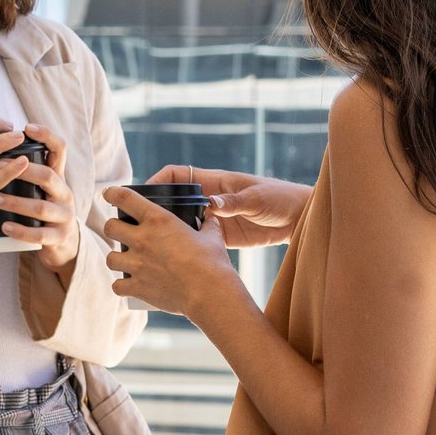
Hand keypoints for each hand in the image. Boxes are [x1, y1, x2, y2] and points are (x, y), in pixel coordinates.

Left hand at [0, 123, 80, 275]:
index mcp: (57, 177)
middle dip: (22, 170)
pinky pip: (40, 235)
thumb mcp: (39, 187)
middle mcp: (64, 193)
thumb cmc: (40, 209)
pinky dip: (21, 231)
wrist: (61, 245)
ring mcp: (64, 216)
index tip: (26, 127)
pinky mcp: (59, 238)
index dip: (46, 136)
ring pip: (42, 207)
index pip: (59, 149)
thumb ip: (24, 168)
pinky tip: (5, 227)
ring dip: (16, 202)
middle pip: (48, 176)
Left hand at [102, 186, 250, 322]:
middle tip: (121, 232)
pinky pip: (117, 285)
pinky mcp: (138, 287)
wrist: (209, 293)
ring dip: (117, 258)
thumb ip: (207, 224)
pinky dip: (122, 285)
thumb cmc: (212, 262)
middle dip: (113, 228)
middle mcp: (142, 239)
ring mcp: (137, 264)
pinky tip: (129, 285)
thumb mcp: (211, 236)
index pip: (125, 198)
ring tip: (126, 261)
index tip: (108, 193)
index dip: (113, 193)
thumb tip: (210, 217)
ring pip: (109, 258)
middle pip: (110, 227)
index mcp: (158, 220)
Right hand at [148, 165, 310, 248]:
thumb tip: (212, 204)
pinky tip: (171, 259)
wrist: (298, 219)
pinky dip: (184, 247)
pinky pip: (196, 240)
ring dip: (167, 231)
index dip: (158, 180)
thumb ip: (234, 202)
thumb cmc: (279, 198)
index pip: (177, 175)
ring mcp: (212, 219)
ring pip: (181, 222)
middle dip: (155, 209)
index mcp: (214, 183)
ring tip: (149, 245)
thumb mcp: (257, 199)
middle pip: (173, 201)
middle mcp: (208, 200)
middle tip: (138, 224)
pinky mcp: (219, 238)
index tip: (143, 194)